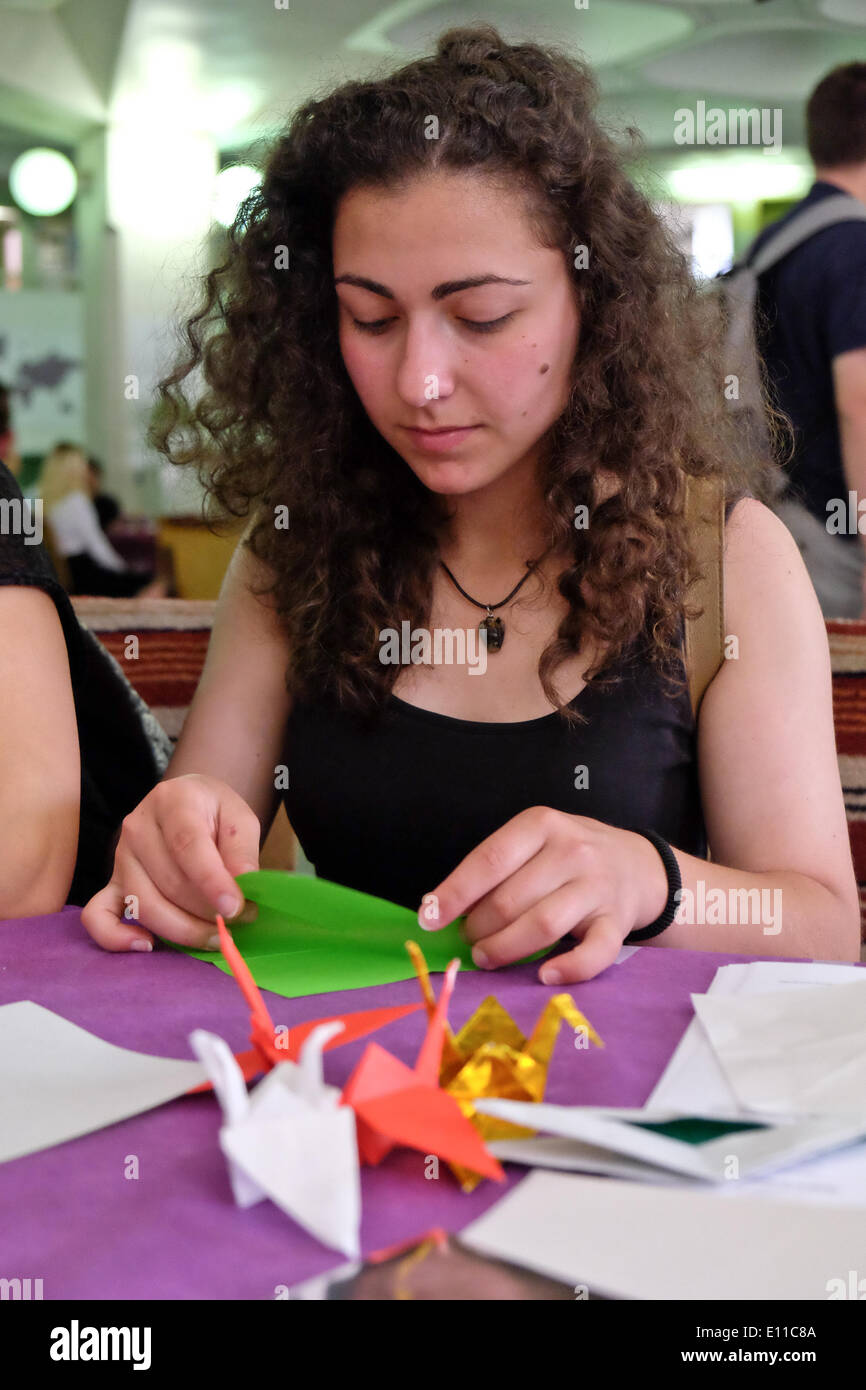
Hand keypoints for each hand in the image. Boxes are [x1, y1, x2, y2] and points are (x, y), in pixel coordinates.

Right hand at [81, 773, 259, 951]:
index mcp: (172, 802)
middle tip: (240, 921)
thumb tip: (240, 890)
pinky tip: (147, 945)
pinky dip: (116, 937)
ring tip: (215, 936)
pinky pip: (98, 916)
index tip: (234, 908)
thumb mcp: (240, 819)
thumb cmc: (215, 813)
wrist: (187, 803)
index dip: (211, 881)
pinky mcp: (111, 883)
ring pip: (144, 904)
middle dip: (207, 911)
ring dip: (183, 930)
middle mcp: (137, 828)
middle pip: (168, 881)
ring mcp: (120, 858)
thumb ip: (241, 852)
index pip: (188, 844)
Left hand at [418, 808, 669, 983]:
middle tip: (469, 940)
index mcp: (542, 824)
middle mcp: (572, 851)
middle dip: (478, 928)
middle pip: (511, 899)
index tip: (429, 917)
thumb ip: (496, 868)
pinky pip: (594, 951)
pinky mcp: (618, 921)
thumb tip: (440, 908)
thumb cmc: (569, 855)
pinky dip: (569, 968)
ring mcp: (598, 887)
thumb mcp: (534, 841)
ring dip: (506, 949)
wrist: (638, 864)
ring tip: (487, 957)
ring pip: (543, 925)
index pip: (490, 859)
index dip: (455, 892)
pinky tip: (544, 975)